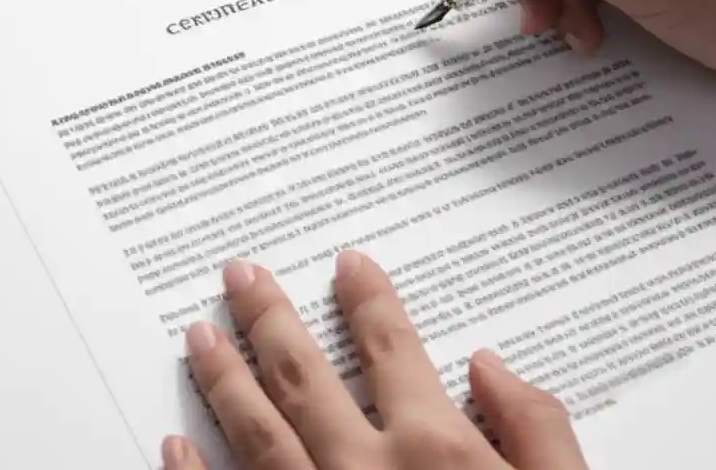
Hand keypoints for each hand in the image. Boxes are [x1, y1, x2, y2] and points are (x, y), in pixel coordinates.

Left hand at [160, 251, 587, 469]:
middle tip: (241, 275)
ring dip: (222, 378)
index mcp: (436, 453)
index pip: (393, 349)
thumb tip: (493, 367)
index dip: (369, 300)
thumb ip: (539, 430)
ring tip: (198, 334)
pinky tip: (175, 445)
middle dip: (270, 318)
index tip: (348, 264)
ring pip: (254, 431)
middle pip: (305, 375)